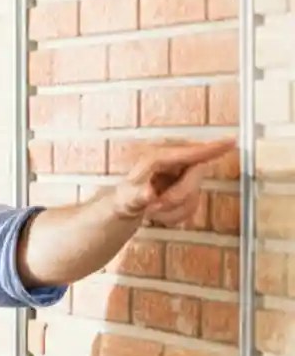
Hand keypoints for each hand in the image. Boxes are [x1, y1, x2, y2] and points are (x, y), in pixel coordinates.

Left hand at [111, 138, 235, 225]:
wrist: (125, 208)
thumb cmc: (124, 199)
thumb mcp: (125, 199)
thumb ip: (136, 197)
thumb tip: (148, 194)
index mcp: (157, 158)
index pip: (189, 152)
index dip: (211, 148)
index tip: (231, 141)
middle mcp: (173, 163)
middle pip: (195, 176)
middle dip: (178, 197)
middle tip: (156, 207)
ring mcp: (181, 176)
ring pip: (193, 195)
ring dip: (174, 209)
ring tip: (153, 210)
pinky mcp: (186, 188)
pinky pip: (191, 205)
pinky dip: (176, 214)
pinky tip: (162, 212)